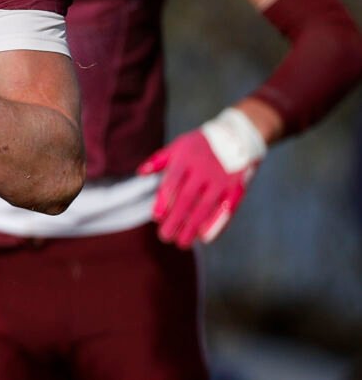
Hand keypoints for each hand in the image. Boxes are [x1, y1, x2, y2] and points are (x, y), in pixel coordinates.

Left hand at [139, 108, 267, 247]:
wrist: (238, 136)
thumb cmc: (201, 145)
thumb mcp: (178, 146)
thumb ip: (159, 160)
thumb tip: (140, 173)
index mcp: (185, 160)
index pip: (172, 184)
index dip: (164, 202)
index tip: (157, 218)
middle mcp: (203, 171)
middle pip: (186, 200)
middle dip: (175, 220)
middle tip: (165, 237)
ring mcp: (221, 181)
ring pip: (205, 208)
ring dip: (193, 227)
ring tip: (182, 242)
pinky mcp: (236, 189)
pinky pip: (226, 210)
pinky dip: (216, 225)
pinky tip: (205, 237)